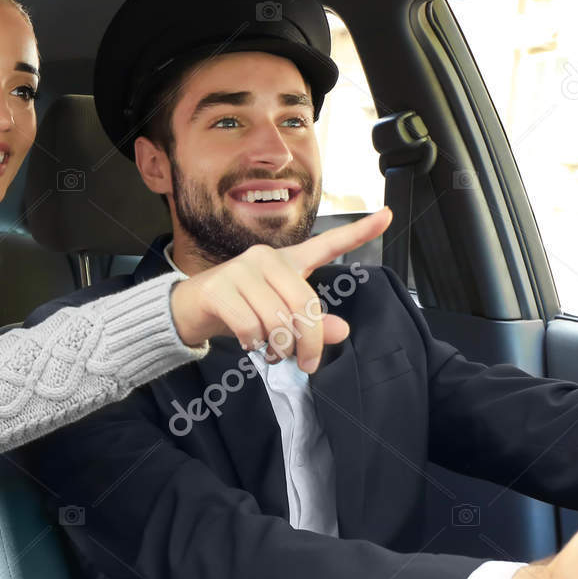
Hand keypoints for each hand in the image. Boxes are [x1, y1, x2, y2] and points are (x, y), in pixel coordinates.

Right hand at [168, 208, 391, 372]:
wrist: (189, 312)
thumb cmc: (240, 312)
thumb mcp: (278, 320)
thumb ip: (312, 325)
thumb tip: (341, 331)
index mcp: (286, 263)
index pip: (327, 245)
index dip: (359, 232)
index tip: (388, 216)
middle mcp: (266, 259)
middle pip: (304, 304)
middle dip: (309, 341)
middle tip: (306, 363)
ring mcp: (241, 270)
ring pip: (277, 319)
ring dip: (277, 347)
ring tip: (269, 351)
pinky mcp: (219, 287)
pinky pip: (250, 326)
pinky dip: (253, 344)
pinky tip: (248, 343)